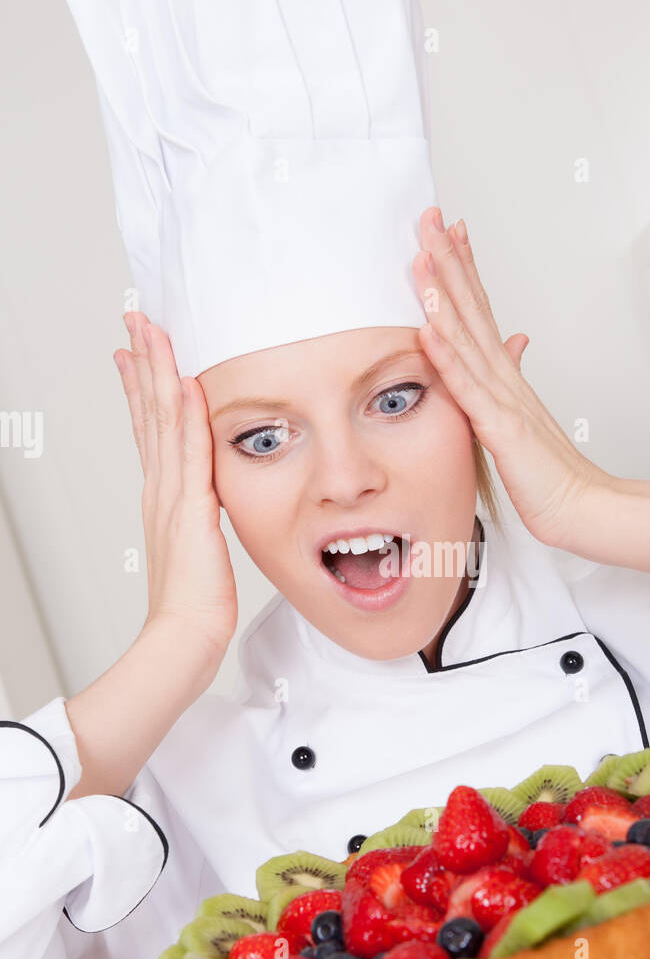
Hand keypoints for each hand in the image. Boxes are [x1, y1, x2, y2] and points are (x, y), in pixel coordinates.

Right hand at [114, 313, 237, 660]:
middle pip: (150, 412)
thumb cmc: (195, 606)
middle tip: (135, 322)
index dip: (142, 389)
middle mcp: (162, 489)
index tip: (136, 355)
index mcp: (164, 498)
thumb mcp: (198, 549)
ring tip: (151, 332)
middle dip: (144, 363)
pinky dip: (187, 416)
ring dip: (159, 372)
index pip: (151, 429)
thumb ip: (199, 521)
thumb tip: (204, 507)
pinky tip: (186, 383)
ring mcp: (172, 496)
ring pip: (163, 421)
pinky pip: (190, 453)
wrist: (185, 636)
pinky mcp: (191, 509)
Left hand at [411, 207, 613, 550]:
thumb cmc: (551, 472)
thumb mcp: (526, 416)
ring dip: (444, 294)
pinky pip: (469, 388)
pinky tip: (427, 328)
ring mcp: (504, 399)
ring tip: (423, 255)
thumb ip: (514, 376)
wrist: (582, 508)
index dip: (463, 267)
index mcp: (506, 375)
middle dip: (449, 259)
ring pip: (469, 337)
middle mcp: (505, 377)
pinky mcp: (502, 428)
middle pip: (473, 307)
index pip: (481, 309)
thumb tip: (515, 340)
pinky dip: (448, 356)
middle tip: (431, 216)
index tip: (448, 228)